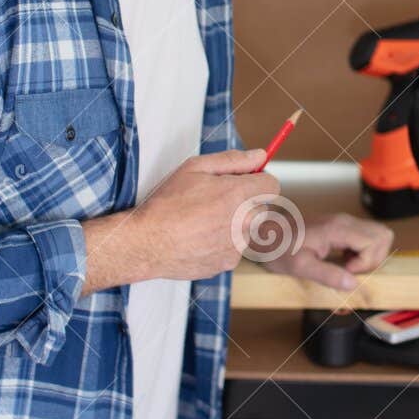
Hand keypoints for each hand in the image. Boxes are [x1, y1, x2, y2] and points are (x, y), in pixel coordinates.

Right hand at [81, 149, 278, 292]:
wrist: (146, 243)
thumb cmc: (167, 203)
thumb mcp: (195, 168)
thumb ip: (233, 160)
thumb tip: (260, 155)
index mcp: (238, 195)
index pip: (272, 185)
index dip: (257, 180)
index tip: (242, 181)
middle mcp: (244, 222)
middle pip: (260, 207)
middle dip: (244, 201)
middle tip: (214, 200)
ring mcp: (237, 245)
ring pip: (247, 229)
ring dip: (234, 223)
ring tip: (202, 221)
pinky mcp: (228, 263)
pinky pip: (234, 248)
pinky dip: (222, 243)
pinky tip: (199, 238)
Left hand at [258, 212, 394, 291]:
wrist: (264, 234)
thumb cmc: (278, 248)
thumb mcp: (299, 267)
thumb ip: (327, 275)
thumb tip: (352, 284)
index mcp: (337, 228)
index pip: (375, 241)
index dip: (366, 262)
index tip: (347, 272)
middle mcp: (344, 221)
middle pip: (383, 235)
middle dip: (374, 259)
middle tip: (351, 270)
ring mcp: (343, 222)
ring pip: (377, 235)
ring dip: (370, 256)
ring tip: (348, 267)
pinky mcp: (340, 227)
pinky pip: (365, 237)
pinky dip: (362, 253)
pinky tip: (344, 261)